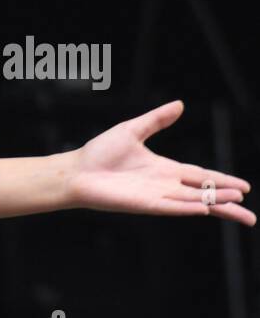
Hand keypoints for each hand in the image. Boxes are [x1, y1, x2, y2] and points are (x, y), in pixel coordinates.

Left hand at [62, 100, 253, 225]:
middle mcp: (164, 185)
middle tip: (250, 213)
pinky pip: (170, 207)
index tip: (245, 188)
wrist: (75, 171)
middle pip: (203, 195)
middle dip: (227, 202)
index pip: (202, 177)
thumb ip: (157, 119)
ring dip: (215, 204)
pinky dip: (188, 208)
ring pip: (192, 203)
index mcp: (165, 170)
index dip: (223, 181)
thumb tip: (179, 104)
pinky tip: (205, 209)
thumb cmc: (99, 153)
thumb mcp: (132, 130)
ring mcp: (155, 196)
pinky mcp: (142, 204)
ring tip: (239, 207)